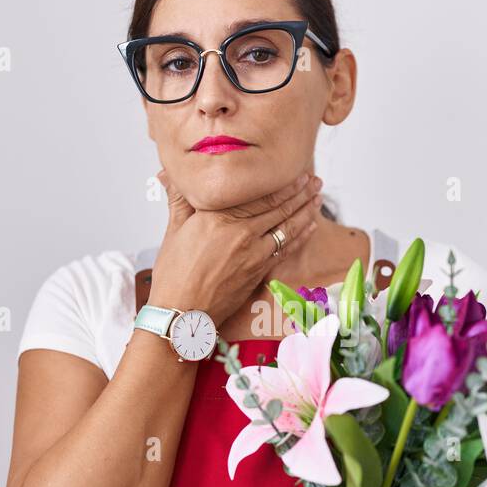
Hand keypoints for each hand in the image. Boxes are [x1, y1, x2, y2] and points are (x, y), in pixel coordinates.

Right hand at [148, 169, 325, 327]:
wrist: (182, 314)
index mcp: (218, 217)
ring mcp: (253, 253)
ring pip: (287, 227)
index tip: (295, 172)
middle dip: (300, 193)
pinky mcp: (259, 272)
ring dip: (306, 211)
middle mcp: (241, 233)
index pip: (257, 194)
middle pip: (278, 208)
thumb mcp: (173, 231)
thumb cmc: (174, 275)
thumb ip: (179, 199)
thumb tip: (169, 174)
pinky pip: (286, 249)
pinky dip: (300, 236)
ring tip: (317, 198)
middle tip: (315, 181)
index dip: (281, 183)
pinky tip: (310, 226)